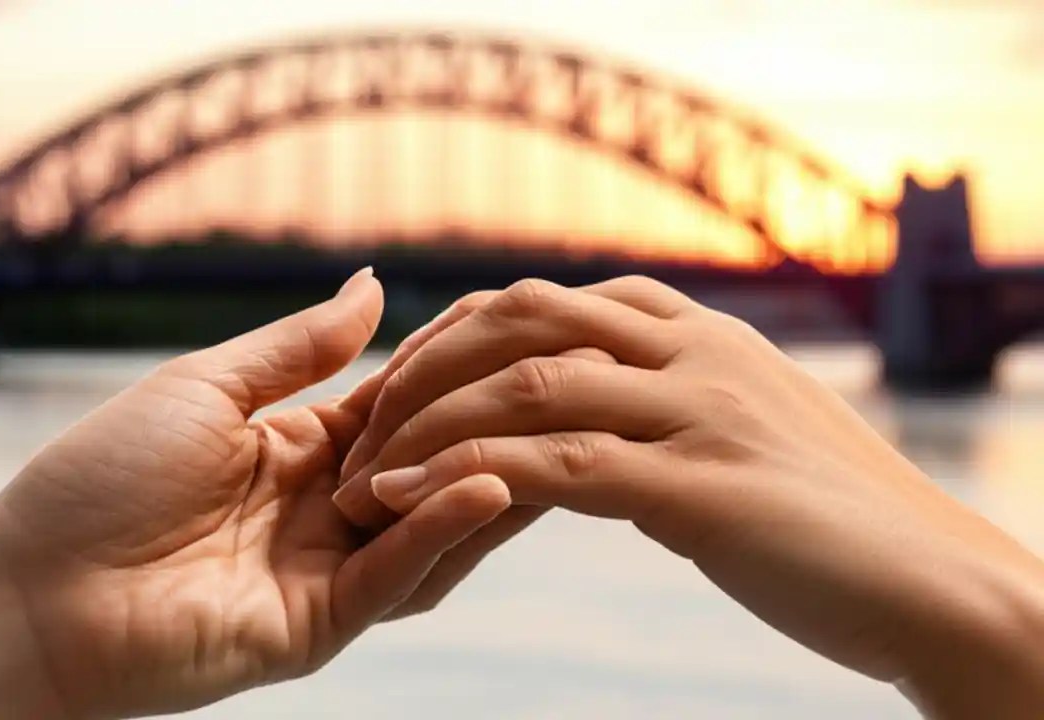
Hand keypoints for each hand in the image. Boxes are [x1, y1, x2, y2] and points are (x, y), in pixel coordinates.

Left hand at [0, 269, 511, 719]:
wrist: (31, 590)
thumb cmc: (98, 478)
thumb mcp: (205, 387)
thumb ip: (298, 348)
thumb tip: (375, 285)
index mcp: (294, 449)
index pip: (394, 407)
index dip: (448, 372)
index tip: (513, 333)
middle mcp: (321, 510)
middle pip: (426, 465)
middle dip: (487, 427)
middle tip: (565, 385)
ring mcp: (324, 571)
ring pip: (427, 527)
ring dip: (483, 480)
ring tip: (547, 433)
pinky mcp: (317, 627)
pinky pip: (393, 577)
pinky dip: (440, 531)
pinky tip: (486, 483)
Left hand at [334, 277, 1043, 718]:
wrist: (936, 581)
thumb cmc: (836, 519)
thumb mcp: (749, 430)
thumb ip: (676, 402)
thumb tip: (603, 414)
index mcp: (701, 333)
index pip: (551, 300)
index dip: (461, 329)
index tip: (404, 373)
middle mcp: (694, 353)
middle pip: (524, 317)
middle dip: (428, 359)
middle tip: (364, 416)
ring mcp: (698, 413)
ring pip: (529, 385)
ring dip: (428, 424)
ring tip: (361, 474)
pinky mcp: (699, 489)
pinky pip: (560, 463)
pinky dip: (470, 475)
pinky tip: (410, 501)